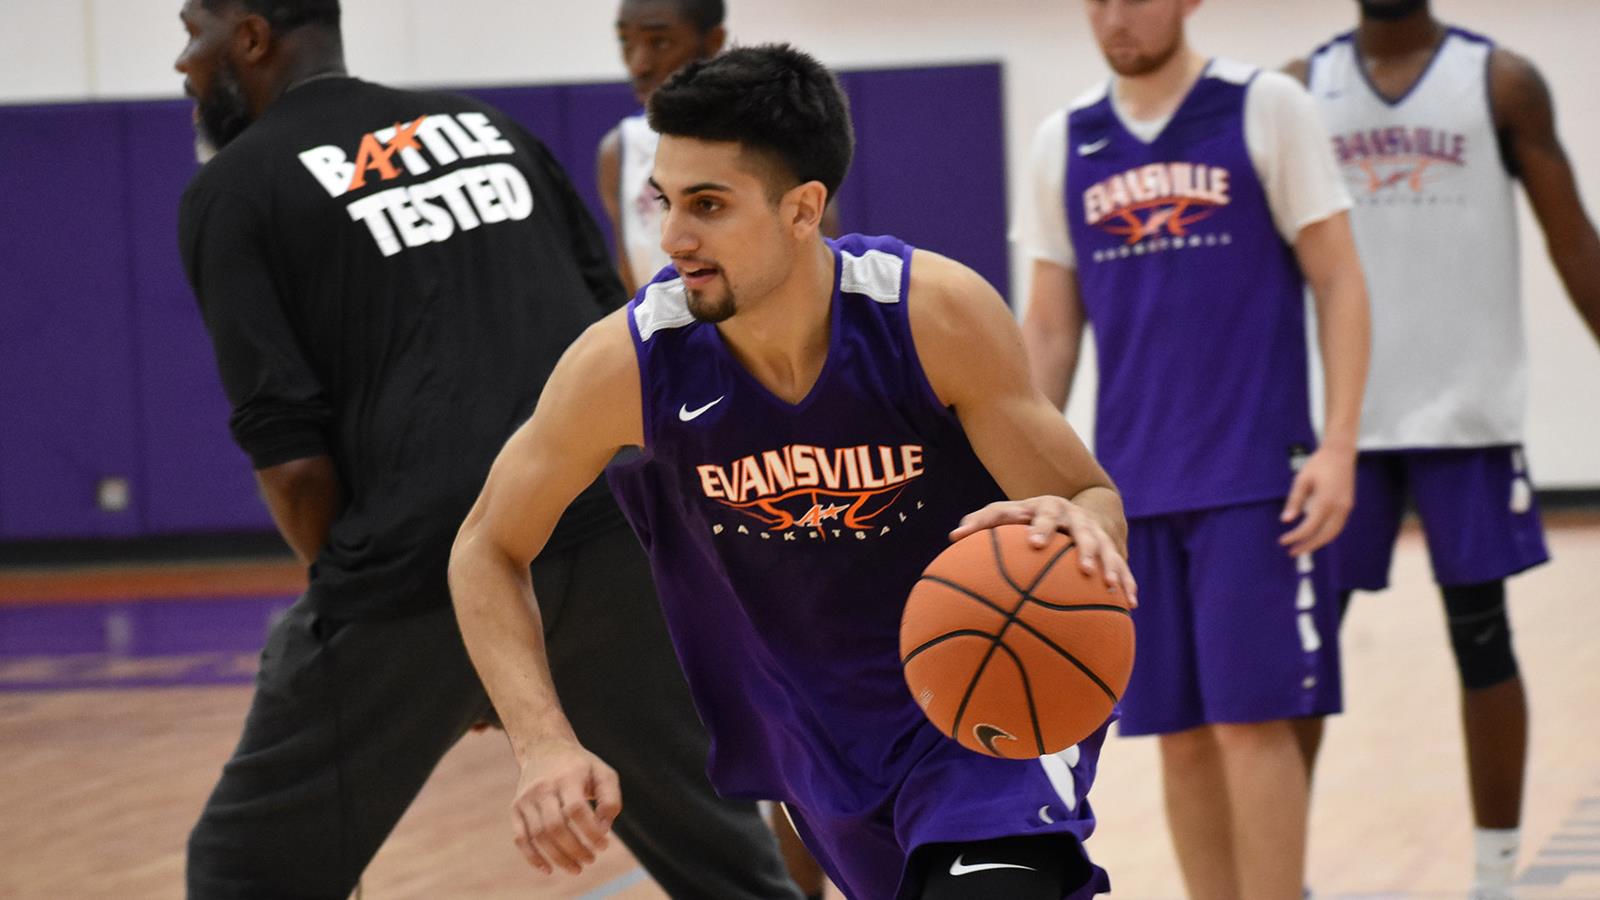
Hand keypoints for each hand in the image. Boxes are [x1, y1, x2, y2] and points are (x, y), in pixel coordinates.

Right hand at [509, 737, 621, 875]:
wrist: (544, 747)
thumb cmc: (580, 766)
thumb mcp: (603, 773)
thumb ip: (611, 800)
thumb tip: (603, 829)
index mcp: (567, 777)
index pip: (576, 810)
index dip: (591, 832)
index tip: (604, 845)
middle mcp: (543, 787)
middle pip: (555, 826)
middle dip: (575, 849)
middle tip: (591, 860)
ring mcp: (526, 798)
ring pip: (538, 835)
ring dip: (558, 858)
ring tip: (576, 868)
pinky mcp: (515, 808)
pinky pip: (520, 838)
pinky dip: (532, 857)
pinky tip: (548, 869)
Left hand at [951, 495, 1137, 607]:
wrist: (1076, 508)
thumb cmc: (1029, 519)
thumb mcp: (1008, 515)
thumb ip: (982, 523)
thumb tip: (951, 536)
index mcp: (1049, 509)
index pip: (1045, 515)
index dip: (1041, 527)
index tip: (1034, 543)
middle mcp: (1076, 519)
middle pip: (1083, 531)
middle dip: (1084, 548)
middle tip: (1082, 568)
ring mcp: (1096, 534)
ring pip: (1107, 550)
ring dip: (1111, 567)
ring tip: (1112, 588)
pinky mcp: (1111, 549)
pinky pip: (1122, 567)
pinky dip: (1127, 584)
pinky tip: (1130, 604)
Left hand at [1279, 445, 1355, 556]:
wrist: (1340, 453)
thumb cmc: (1319, 464)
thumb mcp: (1301, 480)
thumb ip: (1294, 501)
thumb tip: (1286, 520)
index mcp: (1326, 501)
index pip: (1309, 527)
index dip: (1295, 536)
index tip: (1283, 541)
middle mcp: (1339, 508)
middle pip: (1324, 536)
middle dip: (1308, 546)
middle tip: (1293, 552)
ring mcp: (1346, 508)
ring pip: (1333, 533)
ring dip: (1318, 542)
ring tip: (1303, 547)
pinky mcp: (1348, 506)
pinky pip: (1338, 526)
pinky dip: (1326, 534)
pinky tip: (1315, 536)